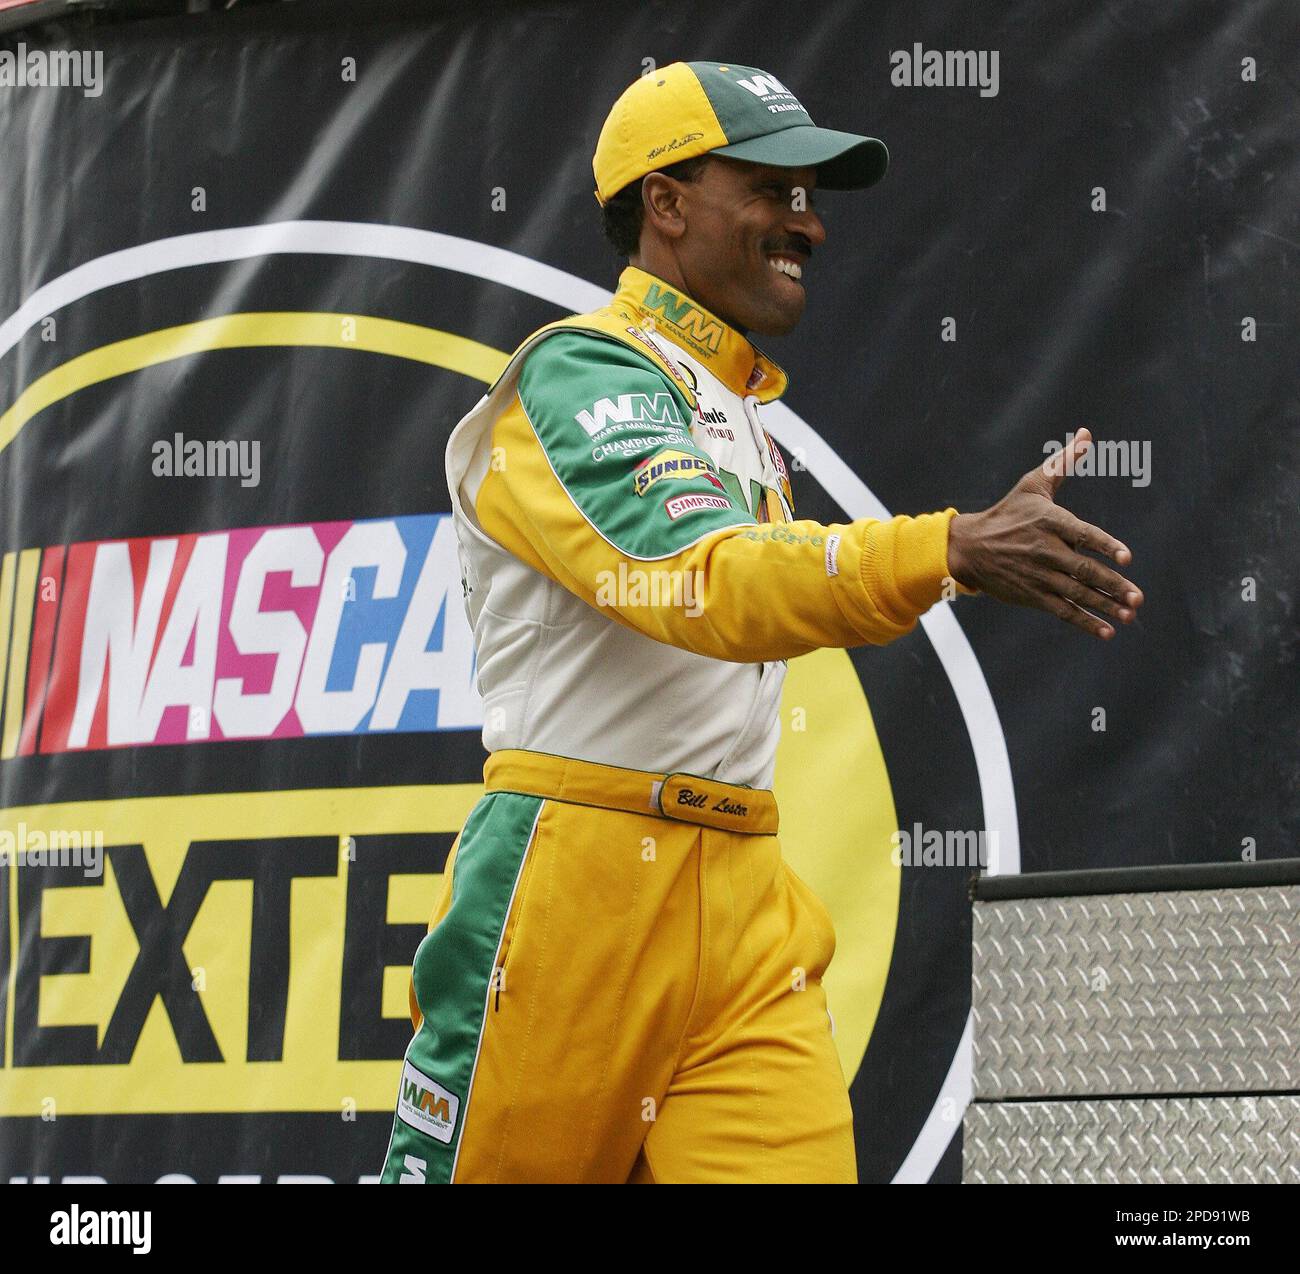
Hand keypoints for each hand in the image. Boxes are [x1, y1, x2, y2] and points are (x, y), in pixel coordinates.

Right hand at [946, 428, 1143, 639]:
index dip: (1105, 545)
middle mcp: (1046, 550)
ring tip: (1130, 614)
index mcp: (1050, 522)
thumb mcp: (1032, 485)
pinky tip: (1106, 630)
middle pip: (1085, 570)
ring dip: (1105, 606)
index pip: (1083, 534)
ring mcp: (1039, 575)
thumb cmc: (1007, 513)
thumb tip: (1086, 434)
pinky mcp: (1032, 595)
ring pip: (1078, 594)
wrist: (968, 547)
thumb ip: (1063, 463)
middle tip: (1137, 596)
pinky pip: (1062, 610)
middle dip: (1113, 586)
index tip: (1126, 557)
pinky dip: (1084, 621)